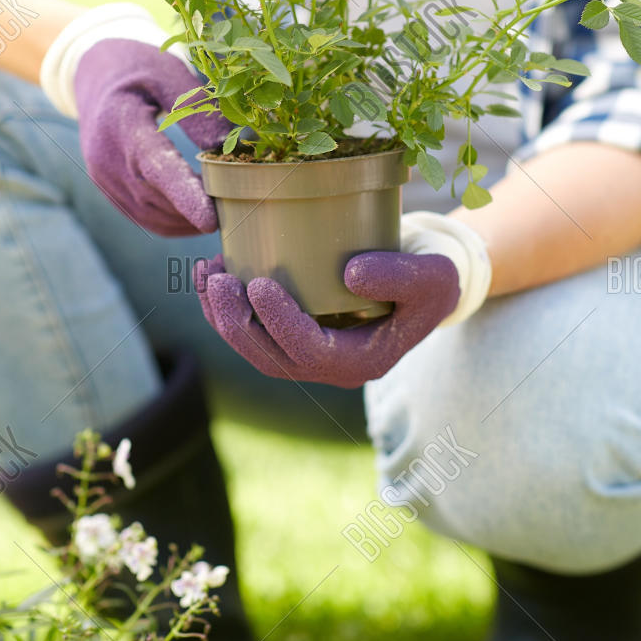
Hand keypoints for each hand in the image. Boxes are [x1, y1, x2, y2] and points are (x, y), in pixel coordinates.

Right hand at [70, 34, 231, 236]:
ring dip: (185, 221)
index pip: (154, 166)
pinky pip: (141, 216)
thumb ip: (196, 108)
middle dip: (194, 210)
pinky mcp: (107, 187)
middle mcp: (106, 156)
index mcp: (121, 122)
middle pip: (154, 197)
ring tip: (222, 213)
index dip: (183, 195)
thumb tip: (228, 147)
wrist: (95, 74)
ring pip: (148, 213)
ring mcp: (103, 176)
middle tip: (236, 209)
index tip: (210, 220)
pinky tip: (196, 217)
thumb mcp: (169, 73)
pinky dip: (171, 222)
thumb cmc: (140, 68)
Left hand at [193, 251, 459, 387]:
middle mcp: (330, 368)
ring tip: (206, 273)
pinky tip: (212, 274)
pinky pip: (251, 331)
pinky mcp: (294, 334)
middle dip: (235, 321)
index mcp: (361, 362)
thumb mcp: (433, 275)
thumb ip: (401, 276)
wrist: (426, 281)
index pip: (308, 352)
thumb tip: (350, 274)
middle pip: (270, 357)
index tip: (258, 282)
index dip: (278, 321)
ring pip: (253, 347)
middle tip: (218, 278)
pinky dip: (226, 307)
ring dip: (221, 314)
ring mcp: (309, 354)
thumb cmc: (434, 277)